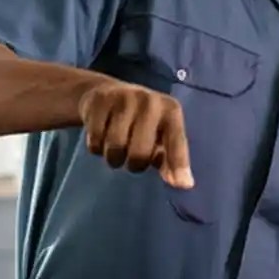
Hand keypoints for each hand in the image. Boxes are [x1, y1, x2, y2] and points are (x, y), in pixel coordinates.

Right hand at [77, 81, 192, 187]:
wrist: (107, 92)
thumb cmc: (142, 121)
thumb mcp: (161, 135)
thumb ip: (170, 160)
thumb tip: (183, 184)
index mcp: (171, 110)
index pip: (176, 142)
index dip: (178, 165)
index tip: (182, 186)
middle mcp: (150, 102)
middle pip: (140, 152)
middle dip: (134, 164)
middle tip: (131, 159)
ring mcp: (123, 98)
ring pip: (115, 147)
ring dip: (113, 158)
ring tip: (116, 149)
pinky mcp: (99, 100)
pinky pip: (95, 140)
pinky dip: (96, 147)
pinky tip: (101, 137)